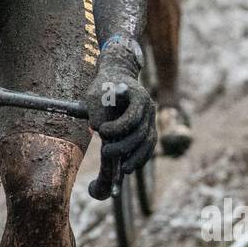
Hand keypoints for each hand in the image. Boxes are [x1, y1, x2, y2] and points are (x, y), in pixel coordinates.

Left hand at [84, 46, 155, 174]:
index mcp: (138, 96)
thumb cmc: (105, 85)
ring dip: (137, 158)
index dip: (118, 128)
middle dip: (124, 146)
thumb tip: (96, 130)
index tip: (102, 132)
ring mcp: (151, 118)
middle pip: (141, 132)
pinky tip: (131, 166)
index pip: (132, 117)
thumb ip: (96, 110)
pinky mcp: (149, 128)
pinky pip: (149, 145)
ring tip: (124, 170)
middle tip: (105, 153)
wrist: (119, 76)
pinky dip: (141, 157)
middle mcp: (149, 108)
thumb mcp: (96, 93)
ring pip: (149, 142)